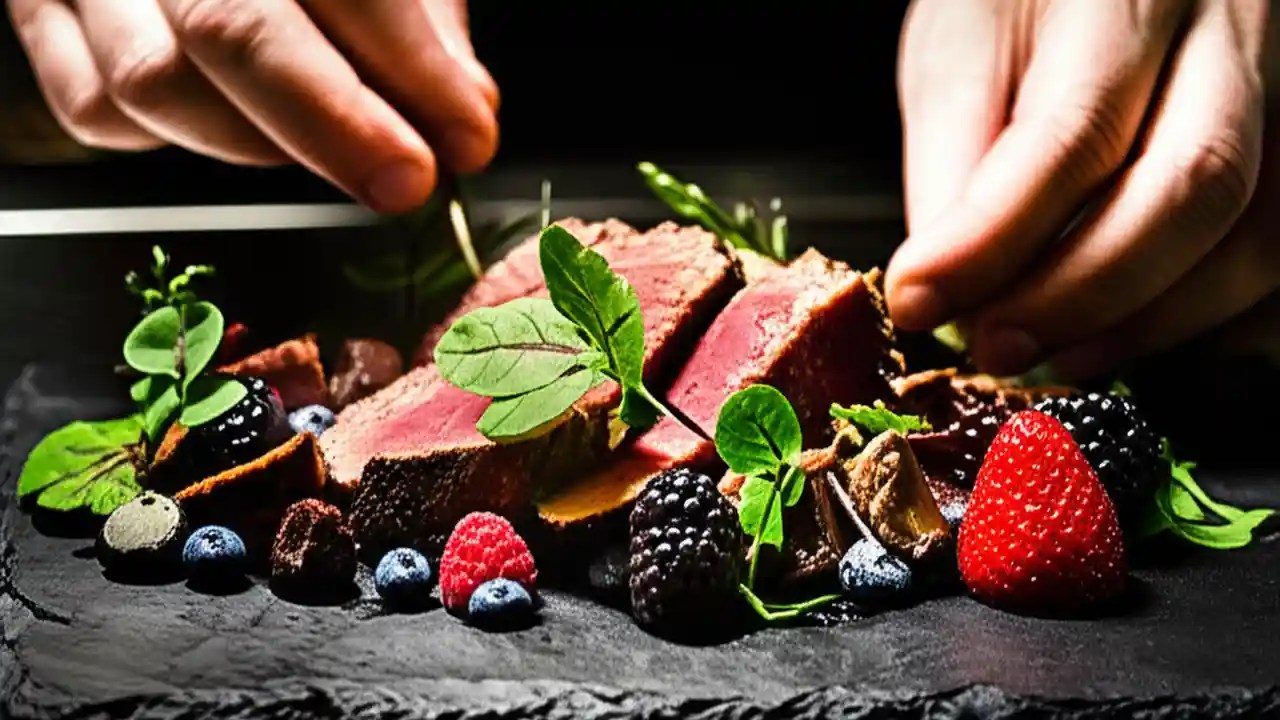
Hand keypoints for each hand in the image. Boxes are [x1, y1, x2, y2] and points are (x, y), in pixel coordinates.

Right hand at [6, 0, 498, 212]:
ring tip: (329, 139)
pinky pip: (98, 111)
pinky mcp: (35, 8)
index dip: (411, 66)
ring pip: (153, 83)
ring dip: (262, 141)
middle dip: (334, 124)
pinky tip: (239, 119)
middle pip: (230, 28)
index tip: (467, 137)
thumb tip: (462, 110)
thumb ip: (420, 17)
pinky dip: (181, 137)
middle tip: (405, 181)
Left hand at [888, 0, 1275, 379]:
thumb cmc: (1023, 5)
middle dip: (1084, 294)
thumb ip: (953, 165)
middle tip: (995, 348)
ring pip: (1259, 236)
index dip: (989, 240)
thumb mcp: (960, 54)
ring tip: (1057, 354)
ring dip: (1151, 322)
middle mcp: (1233, 31)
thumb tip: (948, 294)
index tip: (916, 300)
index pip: (1071, 135)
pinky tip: (1134, 332)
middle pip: (1194, 187)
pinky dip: (1215, 319)